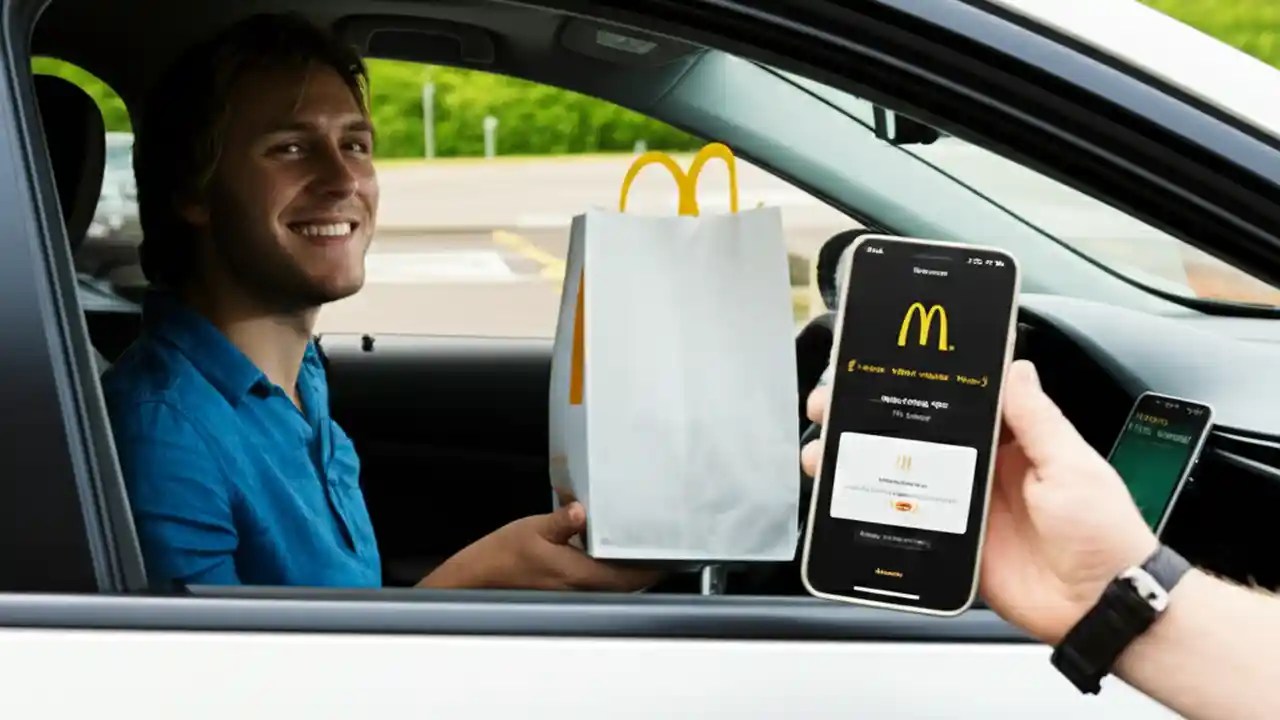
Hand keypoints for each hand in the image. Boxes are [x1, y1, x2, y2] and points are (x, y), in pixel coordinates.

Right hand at [418, 501, 662, 591]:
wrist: (477, 579)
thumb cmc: (502, 557)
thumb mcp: (532, 529)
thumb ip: (562, 521)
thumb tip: (582, 510)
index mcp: (578, 575)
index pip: (628, 577)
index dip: (651, 569)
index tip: (668, 556)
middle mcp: (580, 589)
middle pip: (625, 583)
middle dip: (643, 568)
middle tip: (658, 546)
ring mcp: (572, 593)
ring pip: (611, 584)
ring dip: (626, 569)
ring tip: (637, 546)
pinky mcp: (563, 590)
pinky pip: (596, 582)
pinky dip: (606, 570)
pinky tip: (604, 551)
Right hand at [799, 360, 1157, 643]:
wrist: (1102, 605)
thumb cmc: (1103, 532)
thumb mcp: (1072, 463)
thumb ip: (1037, 418)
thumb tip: (1014, 367)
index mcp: (1014, 441)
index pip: (959, 401)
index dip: (919, 384)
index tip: (882, 367)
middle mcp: (983, 470)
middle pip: (917, 437)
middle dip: (870, 419)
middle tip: (832, 406)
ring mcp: (965, 507)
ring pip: (903, 478)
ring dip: (862, 464)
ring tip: (825, 453)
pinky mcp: (956, 543)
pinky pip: (908, 523)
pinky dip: (876, 513)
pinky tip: (848, 499)